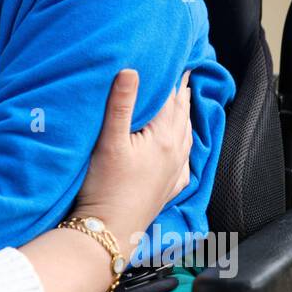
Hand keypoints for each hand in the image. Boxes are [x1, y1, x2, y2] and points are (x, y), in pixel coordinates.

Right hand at [72, 69, 192, 248]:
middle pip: (181, 115)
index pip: (171, 99)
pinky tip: (183, 150)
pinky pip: (185, 163)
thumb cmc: (105, 187)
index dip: (173, 78)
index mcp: (164, 138)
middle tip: (184, 73)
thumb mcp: (109, 140)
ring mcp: (174, 173)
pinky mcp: (168, 190)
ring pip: (186, 137)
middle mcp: (176, 154)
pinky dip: (185, 148)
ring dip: (185, 117)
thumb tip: (131, 69)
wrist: (108, 232)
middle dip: (181, 94)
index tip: (178, 59)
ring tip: (184, 103)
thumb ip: (121, 104)